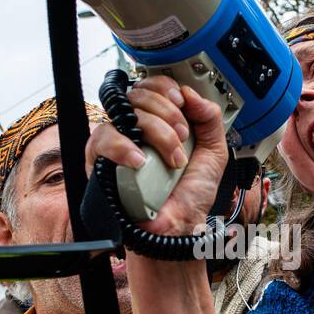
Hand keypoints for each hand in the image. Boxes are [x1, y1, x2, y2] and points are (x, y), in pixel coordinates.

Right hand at [85, 76, 228, 235]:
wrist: (178, 226)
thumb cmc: (190, 195)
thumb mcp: (214, 151)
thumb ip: (210, 117)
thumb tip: (190, 93)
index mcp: (159, 121)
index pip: (151, 86)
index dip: (166, 88)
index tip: (182, 104)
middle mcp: (136, 128)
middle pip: (139, 94)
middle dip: (167, 113)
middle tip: (182, 139)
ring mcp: (117, 143)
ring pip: (125, 113)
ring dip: (155, 131)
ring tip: (172, 159)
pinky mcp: (98, 161)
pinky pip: (101, 138)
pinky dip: (122, 146)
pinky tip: (140, 161)